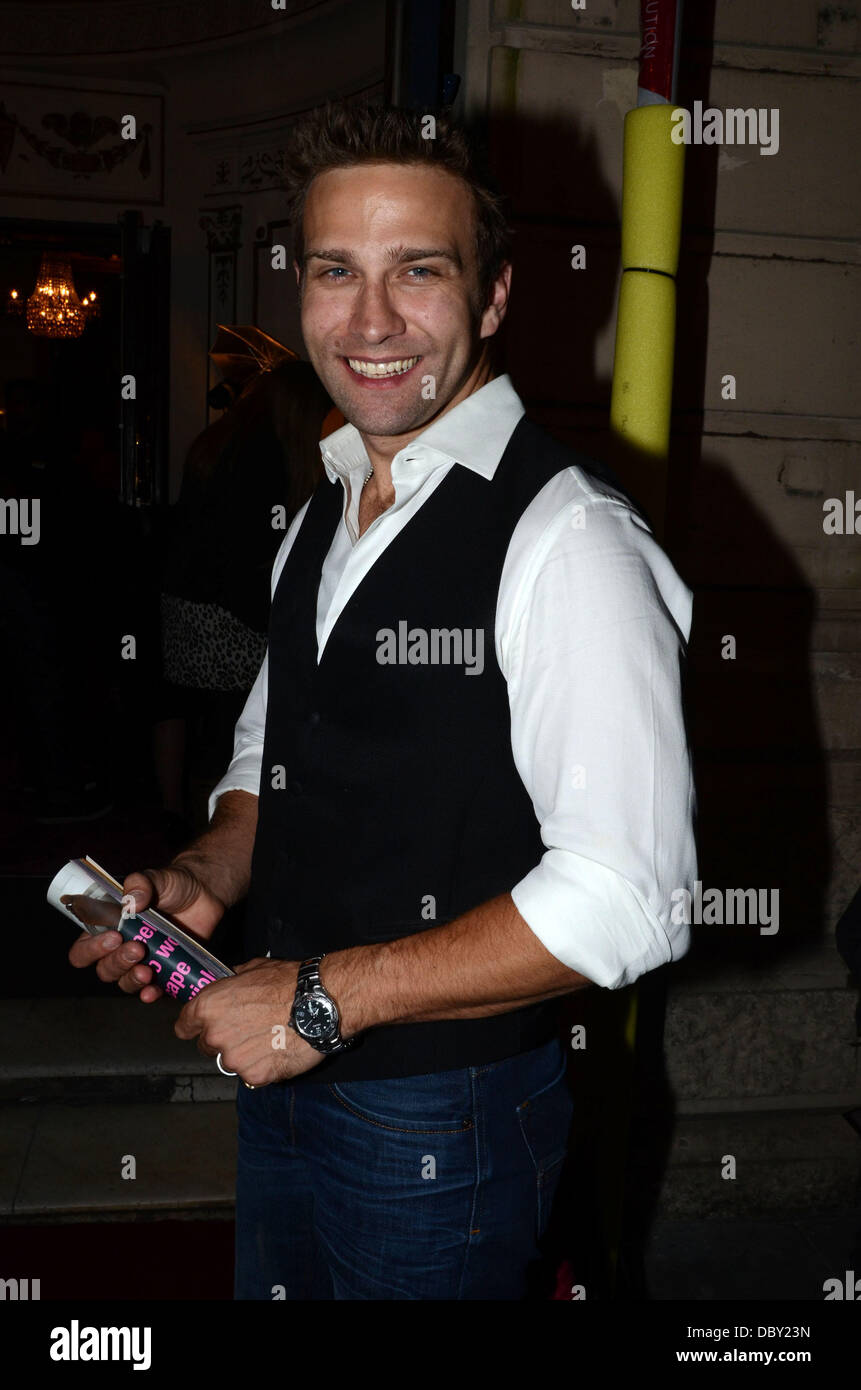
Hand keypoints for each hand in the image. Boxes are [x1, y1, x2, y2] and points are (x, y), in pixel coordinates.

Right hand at [67, 864, 226, 1003]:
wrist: (204, 893)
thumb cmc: (172, 884)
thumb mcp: (155, 877)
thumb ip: (140, 883)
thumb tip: (131, 901)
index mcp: (108, 926)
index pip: (84, 948)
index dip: (92, 950)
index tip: (114, 937)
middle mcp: (121, 947)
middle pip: (105, 969)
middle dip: (118, 962)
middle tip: (138, 949)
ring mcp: (142, 961)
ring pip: (125, 982)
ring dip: (132, 980)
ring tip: (148, 971)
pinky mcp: (163, 972)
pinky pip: (151, 990)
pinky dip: (150, 993)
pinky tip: (153, 991)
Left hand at [174, 957, 323, 1086]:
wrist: (319, 1004)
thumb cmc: (289, 983)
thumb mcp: (253, 969)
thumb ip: (231, 983)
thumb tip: (227, 986)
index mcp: (208, 1006)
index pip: (184, 1026)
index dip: (194, 1025)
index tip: (201, 1026)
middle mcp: (215, 1035)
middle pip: (207, 1046)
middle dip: (223, 1039)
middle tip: (247, 1028)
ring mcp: (234, 1059)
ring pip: (230, 1062)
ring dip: (244, 1054)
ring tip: (268, 1038)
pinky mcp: (254, 1076)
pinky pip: (252, 1074)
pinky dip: (262, 1066)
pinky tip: (278, 1049)